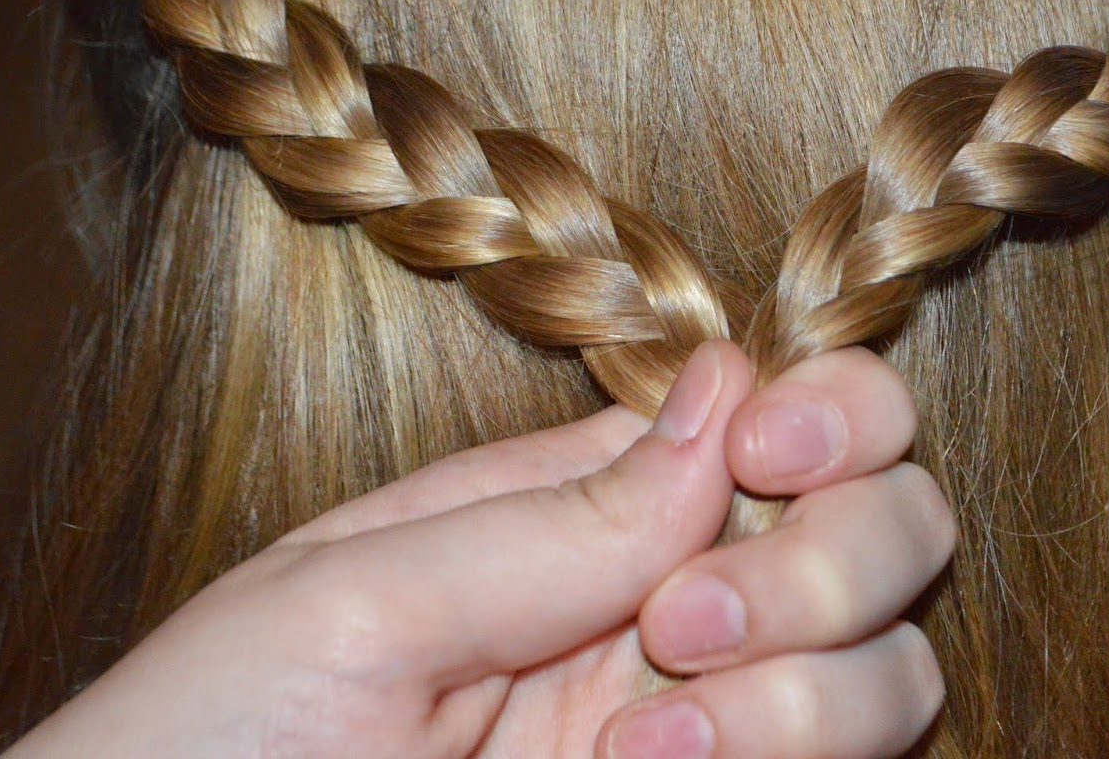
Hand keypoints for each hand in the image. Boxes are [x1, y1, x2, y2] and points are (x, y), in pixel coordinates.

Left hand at [3, 340, 953, 757]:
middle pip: (885, 527)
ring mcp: (708, 721)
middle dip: (832, 558)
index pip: (784, 416)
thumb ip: (553, 514)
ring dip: (809, 689)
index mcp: (586, 508)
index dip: (827, 415)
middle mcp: (669, 603)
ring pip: (890, 668)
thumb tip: (729, 386)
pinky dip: (794, 758)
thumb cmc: (217, 735)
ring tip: (645, 734)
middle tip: (682, 617)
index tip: (766, 456)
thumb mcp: (356, 598)